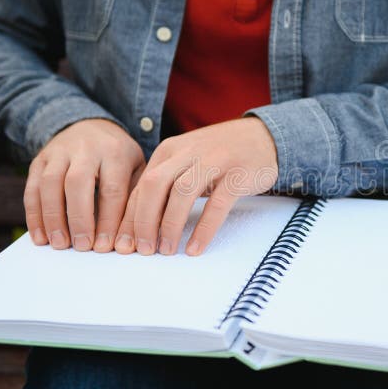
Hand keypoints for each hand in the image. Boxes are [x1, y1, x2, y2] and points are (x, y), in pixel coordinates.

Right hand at [24, 118, 145, 251]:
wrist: (90, 125)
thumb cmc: (119, 157)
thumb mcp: (136, 167)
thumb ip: (135, 197)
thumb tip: (132, 237)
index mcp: (115, 152)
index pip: (112, 189)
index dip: (107, 220)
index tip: (105, 246)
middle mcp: (86, 148)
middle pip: (78, 183)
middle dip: (79, 218)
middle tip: (82, 246)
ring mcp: (59, 152)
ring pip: (50, 184)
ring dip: (53, 218)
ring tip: (60, 244)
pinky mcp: (39, 159)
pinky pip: (32, 187)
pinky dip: (33, 214)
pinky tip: (40, 237)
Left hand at [114, 117, 277, 255]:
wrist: (263, 137)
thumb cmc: (220, 156)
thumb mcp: (187, 162)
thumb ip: (166, 184)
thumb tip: (138, 223)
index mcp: (169, 150)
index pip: (141, 186)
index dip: (129, 218)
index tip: (124, 244)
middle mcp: (188, 152)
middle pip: (154, 186)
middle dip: (143, 221)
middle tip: (143, 249)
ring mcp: (214, 161)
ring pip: (181, 193)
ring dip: (170, 225)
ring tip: (167, 250)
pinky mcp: (237, 175)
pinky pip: (216, 204)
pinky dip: (203, 229)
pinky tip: (195, 247)